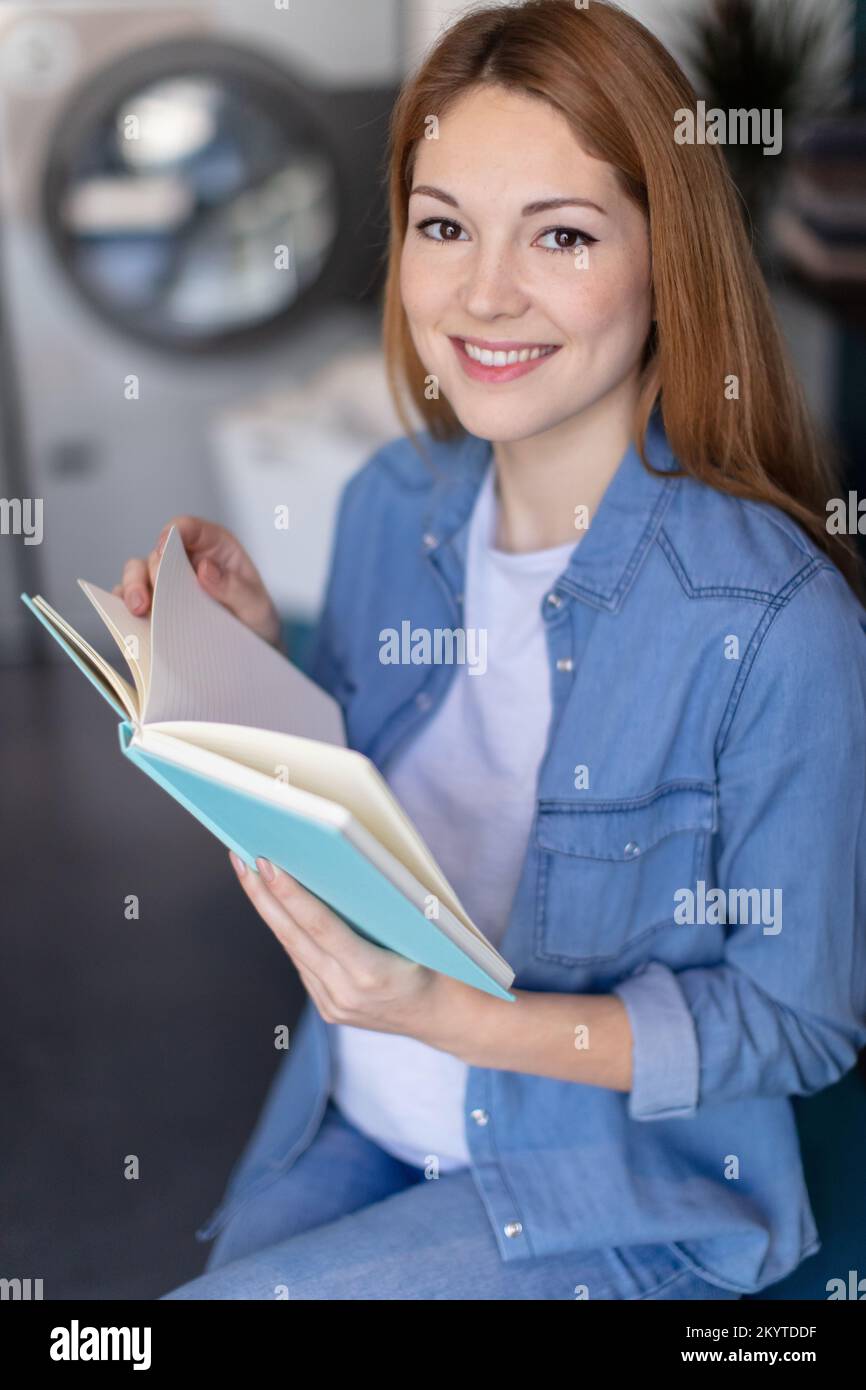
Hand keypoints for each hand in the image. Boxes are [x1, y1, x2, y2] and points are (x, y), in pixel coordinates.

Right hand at [113, 515, 281, 648]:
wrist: (249, 659)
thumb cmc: (257, 625)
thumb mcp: (257, 609)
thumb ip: (236, 589)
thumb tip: (204, 569)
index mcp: (216, 549)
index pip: (190, 529)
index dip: (173, 532)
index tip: (165, 548)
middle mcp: (188, 560)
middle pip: (158, 553)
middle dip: (152, 570)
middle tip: (153, 594)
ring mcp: (168, 583)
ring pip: (137, 571)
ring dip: (132, 587)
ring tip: (139, 609)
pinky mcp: (153, 605)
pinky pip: (129, 599)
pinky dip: (124, 606)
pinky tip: (131, 620)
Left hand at [229, 850, 473, 1048]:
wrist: (449, 1018)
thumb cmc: (446, 961)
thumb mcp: (424, 931)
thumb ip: (384, 905)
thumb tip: (339, 862)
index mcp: (373, 976)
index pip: (320, 927)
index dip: (290, 894)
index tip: (266, 861)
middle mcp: (346, 995)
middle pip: (294, 937)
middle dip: (264, 894)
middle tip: (241, 855)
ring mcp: (334, 1006)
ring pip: (293, 949)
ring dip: (269, 909)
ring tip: (250, 870)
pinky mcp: (329, 1008)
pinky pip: (303, 962)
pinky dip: (289, 929)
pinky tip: (274, 901)